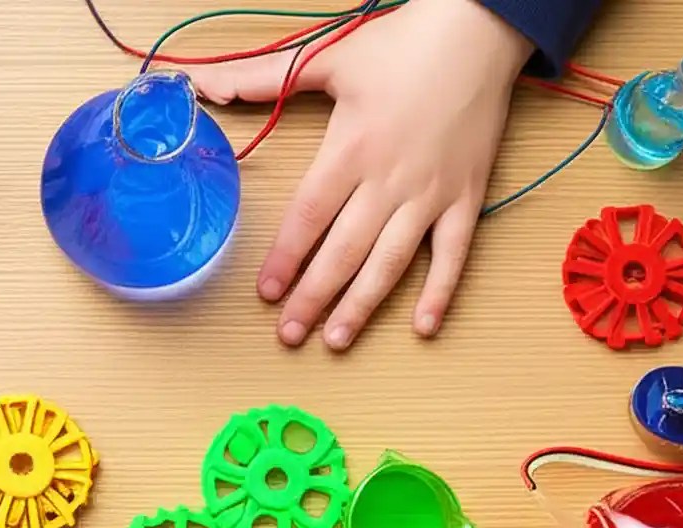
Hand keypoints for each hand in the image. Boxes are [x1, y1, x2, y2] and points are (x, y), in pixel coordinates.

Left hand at [188, 0, 532, 348]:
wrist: (479, 30)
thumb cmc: (401, 43)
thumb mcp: (327, 56)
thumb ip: (261, 77)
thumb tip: (203, 84)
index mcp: (350, 148)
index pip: (309, 217)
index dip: (284, 258)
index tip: (265, 293)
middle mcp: (389, 179)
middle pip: (343, 251)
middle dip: (313, 298)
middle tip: (289, 335)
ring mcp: (431, 193)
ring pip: (391, 263)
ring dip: (362, 306)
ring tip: (336, 341)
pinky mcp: (467, 197)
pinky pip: (454, 254)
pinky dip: (441, 293)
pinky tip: (422, 328)